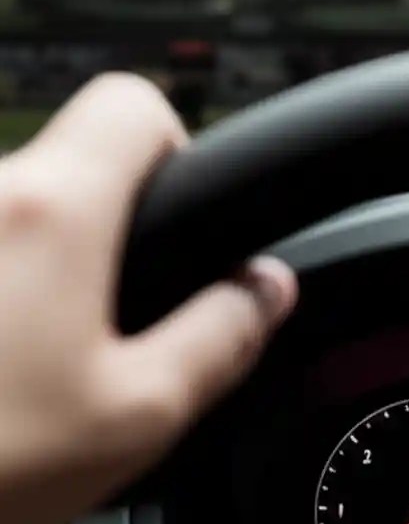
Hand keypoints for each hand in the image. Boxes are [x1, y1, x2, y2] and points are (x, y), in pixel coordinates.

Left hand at [0, 74, 296, 523]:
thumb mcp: (138, 416)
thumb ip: (222, 336)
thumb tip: (267, 288)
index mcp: (51, 214)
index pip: (133, 106)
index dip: (174, 154)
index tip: (174, 224)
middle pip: (63, 168)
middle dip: (98, 237)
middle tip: (100, 335)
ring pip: (6, 218)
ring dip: (28, 272)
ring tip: (19, 373)